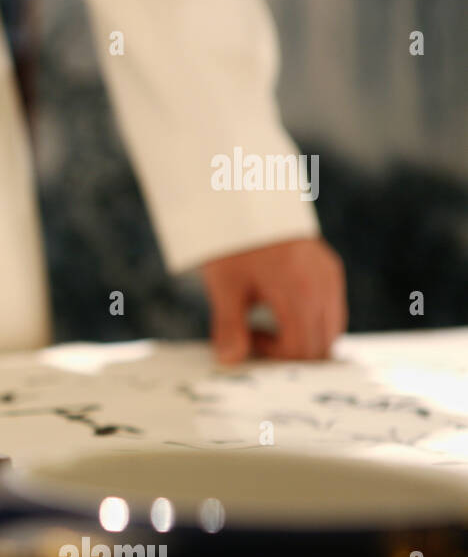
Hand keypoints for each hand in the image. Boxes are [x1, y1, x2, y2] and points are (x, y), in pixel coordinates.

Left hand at [202, 237, 346, 363]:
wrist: (246, 196)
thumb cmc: (233, 241)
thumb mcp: (224, 286)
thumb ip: (229, 327)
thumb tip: (230, 360)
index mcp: (299, 292)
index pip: (302, 349)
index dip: (274, 356)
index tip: (247, 338)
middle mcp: (324, 285)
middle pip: (322, 344)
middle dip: (290, 352)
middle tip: (255, 335)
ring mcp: (330, 276)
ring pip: (331, 329)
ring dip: (302, 337)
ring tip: (264, 320)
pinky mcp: (329, 269)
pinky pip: (330, 309)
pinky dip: (309, 320)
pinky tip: (278, 308)